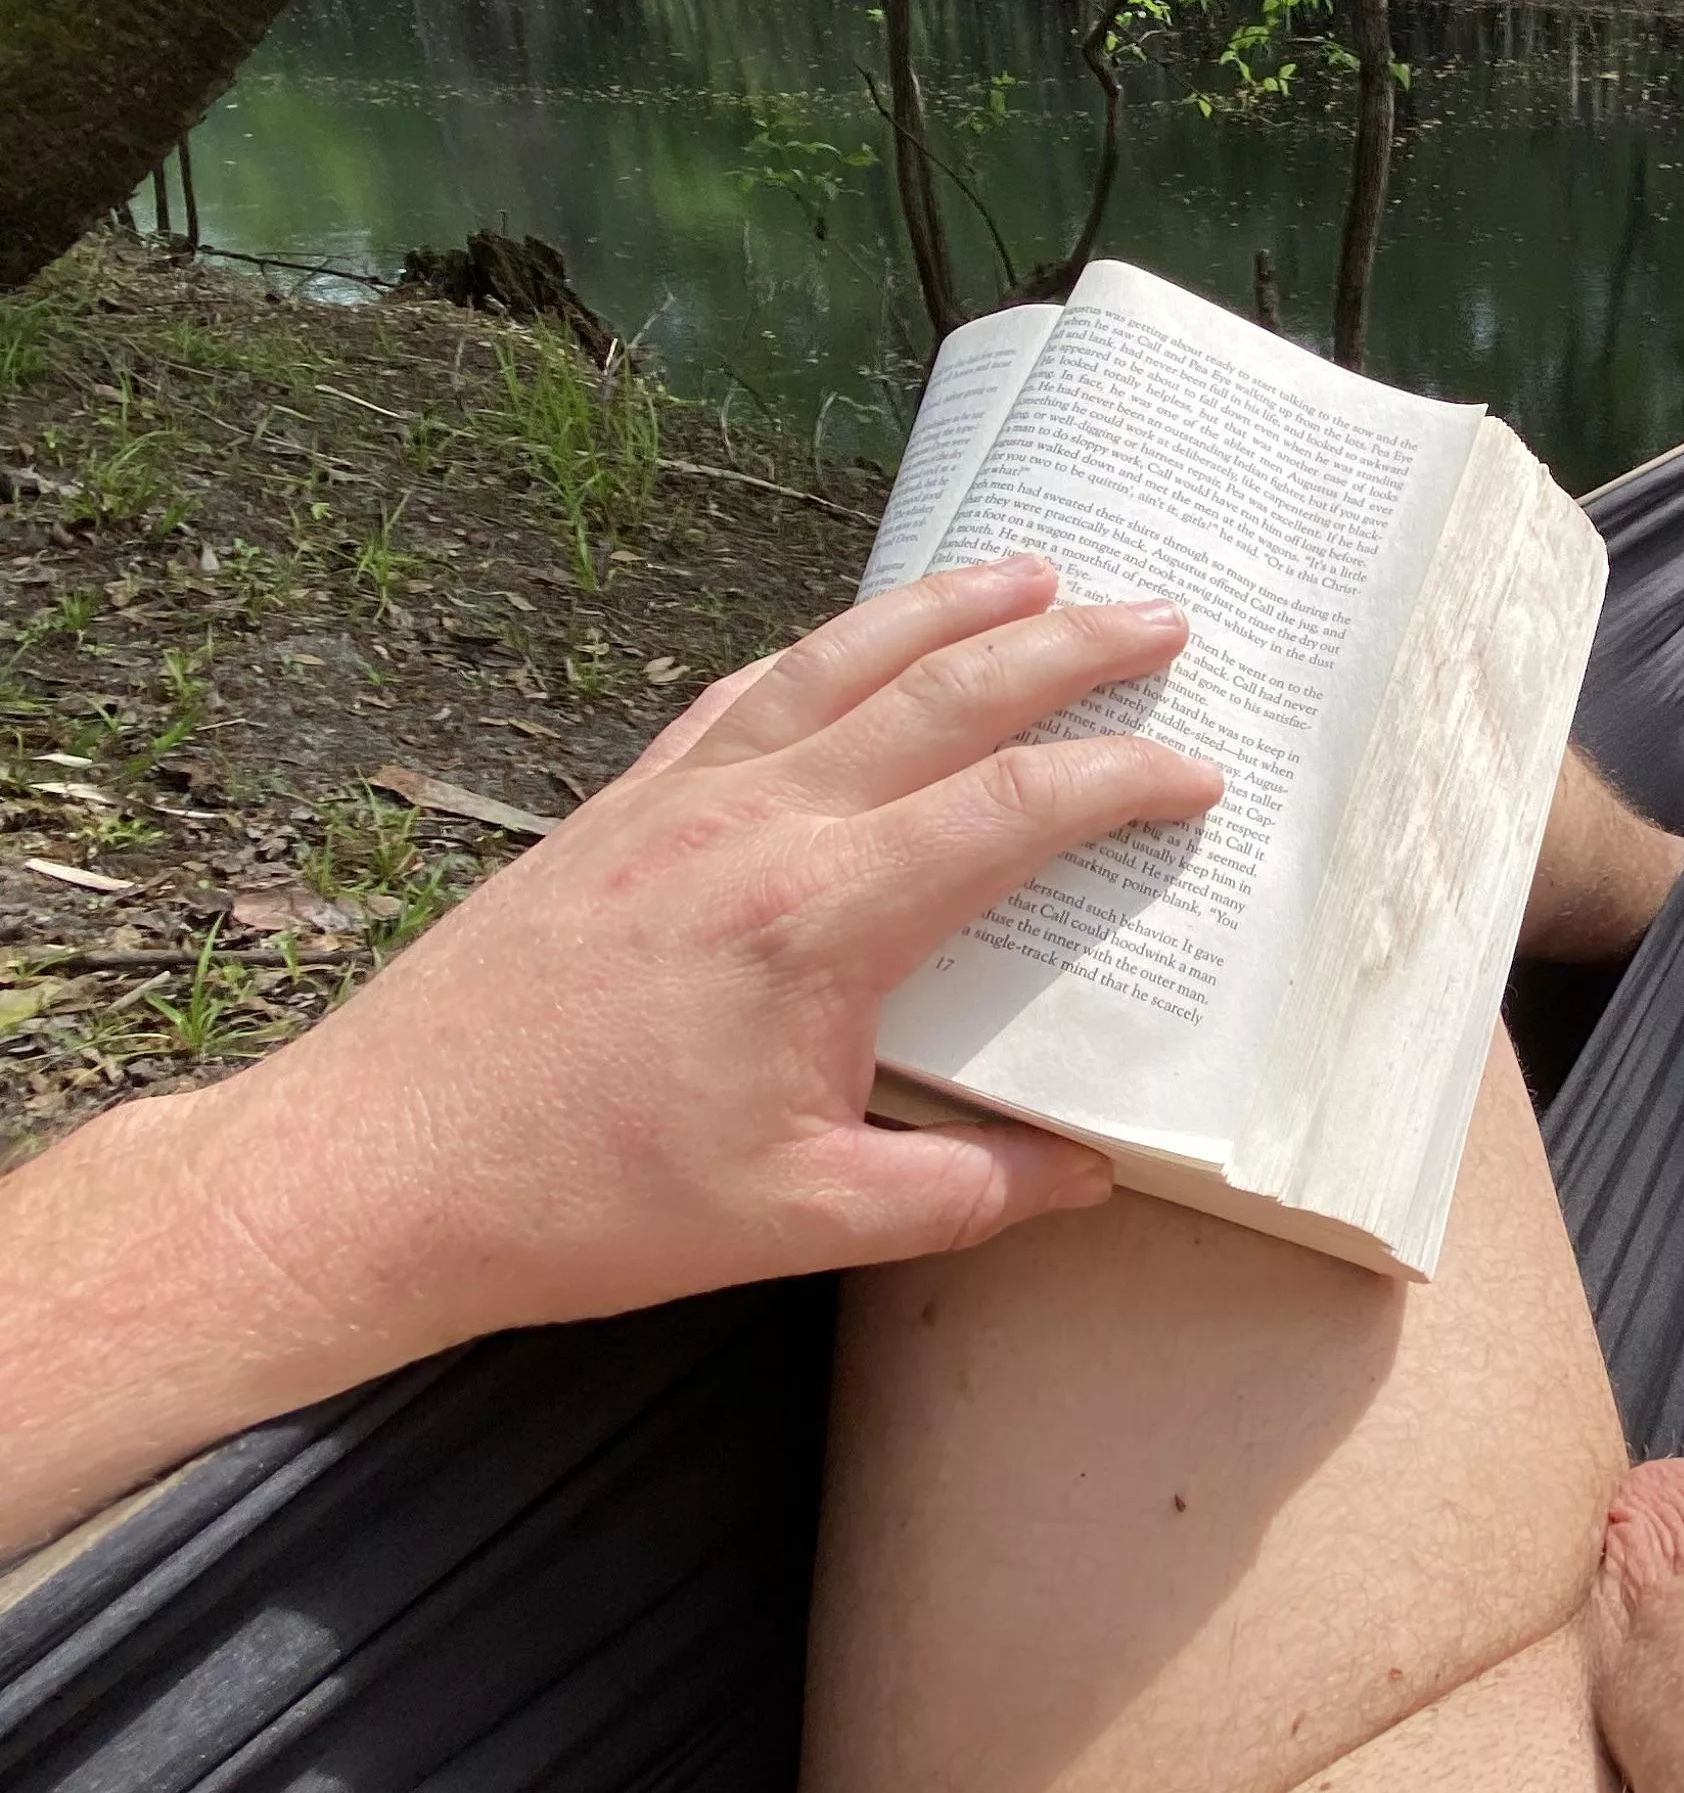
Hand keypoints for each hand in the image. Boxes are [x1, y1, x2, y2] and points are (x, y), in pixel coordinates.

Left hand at [270, 557, 1223, 1335]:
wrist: (381, 1170)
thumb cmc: (585, 1203)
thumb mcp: (803, 1221)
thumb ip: (963, 1192)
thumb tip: (1086, 1176)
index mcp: (820, 922)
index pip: (1010, 811)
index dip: (1116, 780)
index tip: (1193, 774)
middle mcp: (755, 828)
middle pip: (943, 697)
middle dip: (1066, 648)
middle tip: (1156, 618)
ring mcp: (676, 803)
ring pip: (839, 664)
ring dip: (946, 610)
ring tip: (1032, 571)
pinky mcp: (613, 809)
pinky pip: (740, 696)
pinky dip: (819, 654)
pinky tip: (850, 645)